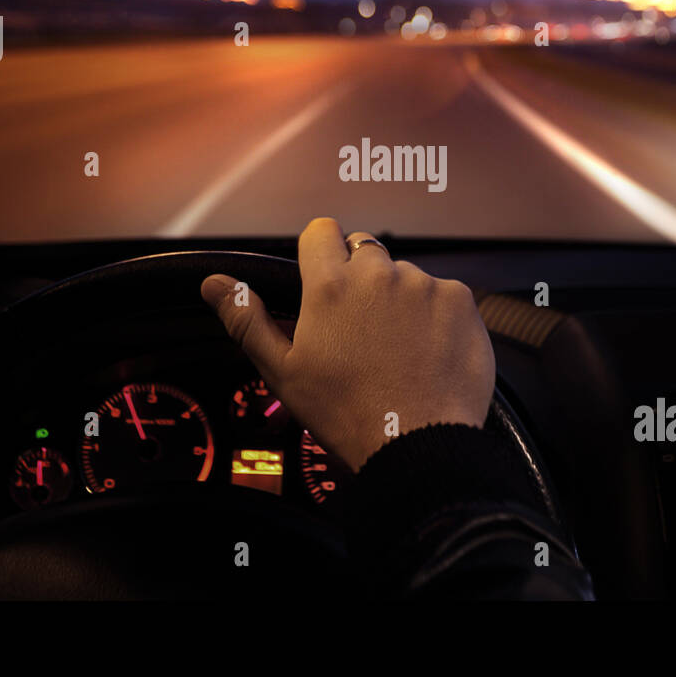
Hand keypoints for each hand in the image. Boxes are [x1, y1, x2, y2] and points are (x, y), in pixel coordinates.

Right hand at [200, 217, 494, 470]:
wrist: (416, 445)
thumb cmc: (346, 413)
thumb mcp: (282, 371)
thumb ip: (247, 319)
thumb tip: (215, 284)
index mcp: (329, 285)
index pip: (321, 231)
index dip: (321, 253)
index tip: (325, 280)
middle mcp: (378, 273)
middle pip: (365, 250)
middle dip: (361, 277)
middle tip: (359, 327)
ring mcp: (424, 284)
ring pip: (405, 275)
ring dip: (400, 299)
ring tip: (397, 348)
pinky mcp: (460, 300)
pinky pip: (443, 294)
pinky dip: (437, 316)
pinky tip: (427, 352)